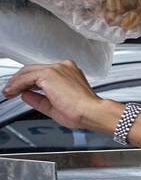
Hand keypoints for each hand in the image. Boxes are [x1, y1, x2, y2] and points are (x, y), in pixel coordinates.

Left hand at [1, 61, 118, 132]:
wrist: (92, 112)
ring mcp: (56, 69)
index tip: (22, 89)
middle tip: (10, 91)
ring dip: (16, 82)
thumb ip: (39, 99)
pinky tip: (12, 92)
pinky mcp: (49, 74)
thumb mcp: (56, 106)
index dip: (30, 81)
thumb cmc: (83, 112)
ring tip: (8, 92)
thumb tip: (26, 95)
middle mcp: (63, 67)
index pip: (44, 73)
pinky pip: (26, 77)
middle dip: (20, 80)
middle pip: (34, 69)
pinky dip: (16, 85)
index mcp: (69, 72)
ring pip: (28, 72)